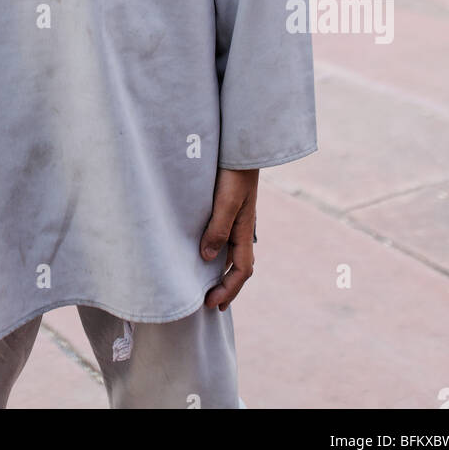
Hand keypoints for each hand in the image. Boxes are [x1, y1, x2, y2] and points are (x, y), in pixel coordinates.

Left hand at [199, 168, 258, 310]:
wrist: (240, 146)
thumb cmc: (235, 172)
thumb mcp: (227, 202)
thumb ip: (218, 229)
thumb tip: (206, 259)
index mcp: (245, 230)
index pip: (242, 270)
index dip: (229, 289)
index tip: (213, 304)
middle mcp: (242, 228)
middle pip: (238, 265)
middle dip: (227, 286)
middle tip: (210, 303)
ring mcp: (236, 218)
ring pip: (230, 251)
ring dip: (221, 270)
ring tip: (206, 283)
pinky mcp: (227, 207)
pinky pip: (222, 236)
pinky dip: (215, 251)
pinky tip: (203, 251)